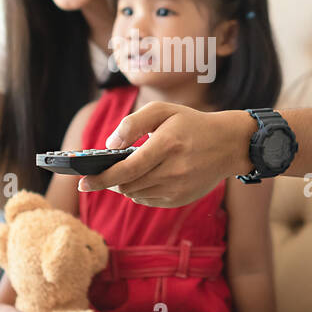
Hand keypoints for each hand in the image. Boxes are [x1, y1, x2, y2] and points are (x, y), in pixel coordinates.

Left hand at [76, 102, 255, 206]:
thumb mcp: (164, 111)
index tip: (82, 182)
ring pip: (135, 194)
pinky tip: (144, 178)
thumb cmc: (192, 124)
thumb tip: (110, 144)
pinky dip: (139, 191)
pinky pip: (148, 200)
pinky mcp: (181, 199)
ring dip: (124, 185)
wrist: (229, 145)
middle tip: (100, 173)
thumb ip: (133, 123)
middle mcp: (174, 170)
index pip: (127, 168)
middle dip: (110, 180)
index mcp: (167, 144)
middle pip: (128, 184)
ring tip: (125, 171)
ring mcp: (178, 188)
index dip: (102, 178)